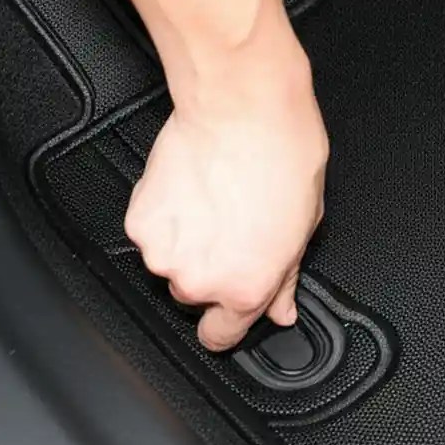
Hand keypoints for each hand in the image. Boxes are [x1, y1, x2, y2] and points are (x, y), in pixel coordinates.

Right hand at [125, 51, 327, 350]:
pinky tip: (190, 190)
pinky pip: (150, 233)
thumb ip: (286, 276)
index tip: (228, 309)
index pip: (220, 337)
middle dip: (210, 269)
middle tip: (231, 230)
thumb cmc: (283, 155)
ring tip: (212, 203)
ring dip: (184, 243)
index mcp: (247, 287)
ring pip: (169, 262)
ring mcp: (163, 252)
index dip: (226, 321)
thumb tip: (281, 307)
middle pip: (193, 295)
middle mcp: (200, 279)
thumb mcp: (305, 224)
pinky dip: (165, 217)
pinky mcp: (139, 221)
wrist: (242, 107)